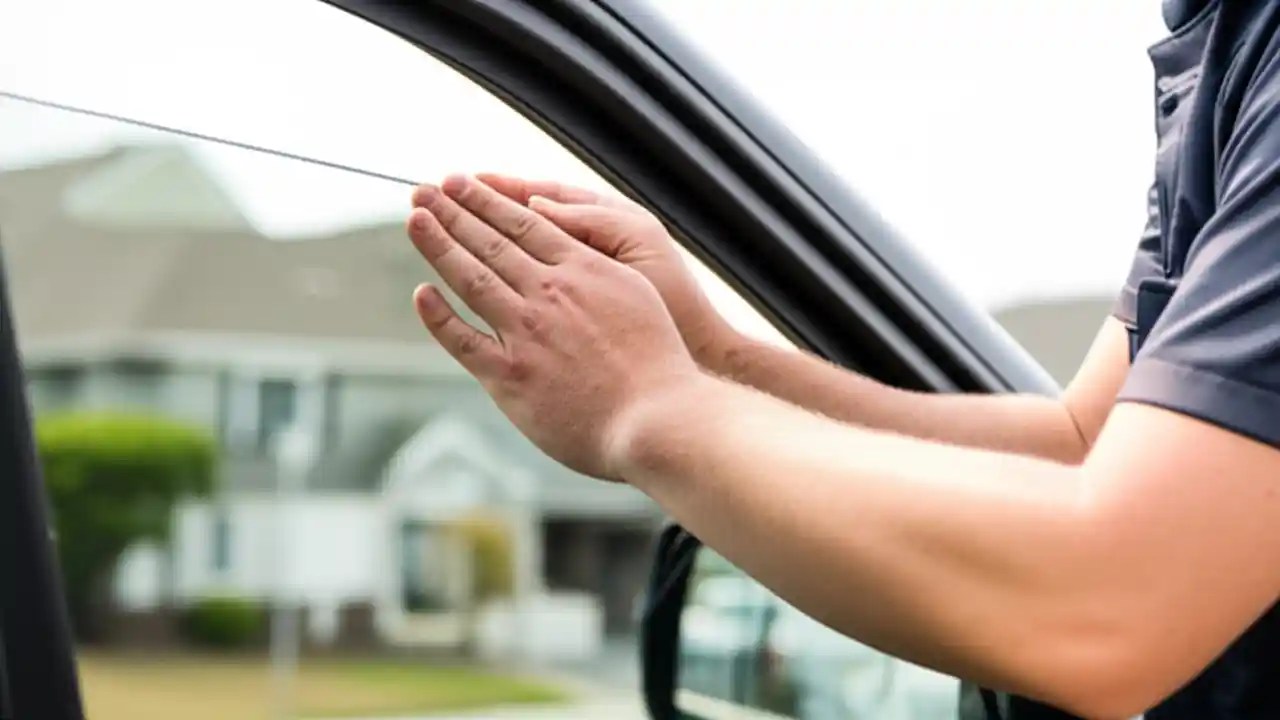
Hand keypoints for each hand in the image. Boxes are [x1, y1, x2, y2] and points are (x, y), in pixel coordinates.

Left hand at [406, 174, 701, 479]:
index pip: (525, 222)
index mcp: (583, 269)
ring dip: (439, 244)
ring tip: (416, 219)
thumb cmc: (658, 363)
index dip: (488, 200)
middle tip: (422, 189)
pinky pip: (464, 340)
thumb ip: (599, 268)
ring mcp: (526, 332)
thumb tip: (569, 252)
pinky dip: (439, 316)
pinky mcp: (511, 376)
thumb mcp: (638, 293)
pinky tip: (422, 294)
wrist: (657, 417)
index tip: (461, 183)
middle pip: (490, 242)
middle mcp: (549, 293)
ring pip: (472, 277)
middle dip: (453, 211)